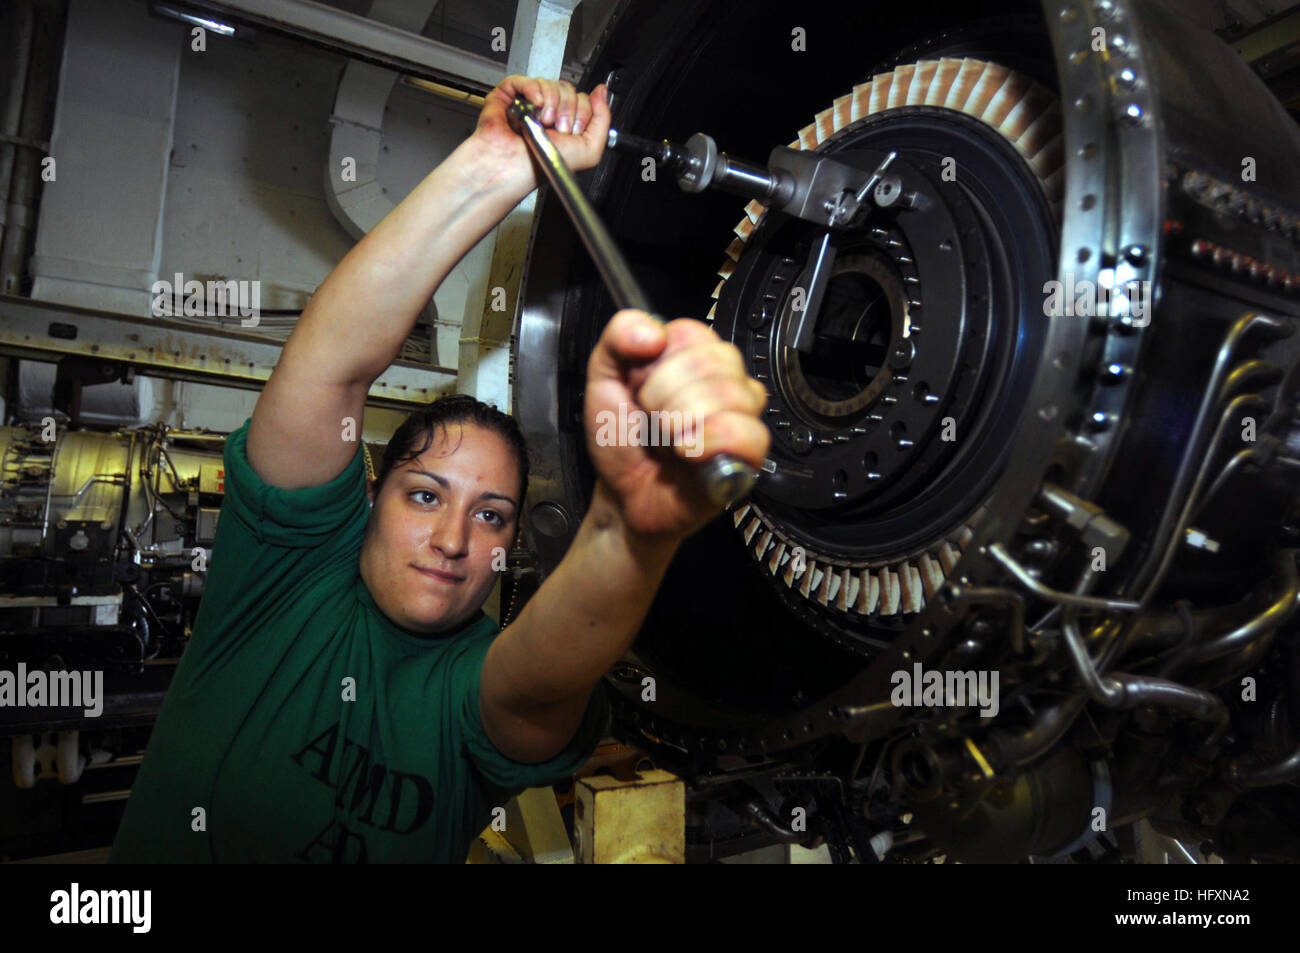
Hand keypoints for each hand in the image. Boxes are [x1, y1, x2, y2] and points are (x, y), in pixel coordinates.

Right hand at [471, 75, 610, 196]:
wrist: (515, 167)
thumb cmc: (544, 166)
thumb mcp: (589, 150)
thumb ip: (603, 120)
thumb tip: (602, 92)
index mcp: (566, 124)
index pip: (583, 99)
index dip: (582, 112)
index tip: (572, 131)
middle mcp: (548, 113)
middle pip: (568, 89)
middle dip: (567, 108)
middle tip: (558, 128)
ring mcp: (529, 104)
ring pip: (549, 83)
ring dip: (551, 101)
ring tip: (543, 121)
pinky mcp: (509, 96)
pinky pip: (524, 79)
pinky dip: (533, 88)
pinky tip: (533, 105)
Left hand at [584, 310, 770, 540]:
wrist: (622, 495)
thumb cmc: (621, 441)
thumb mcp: (603, 380)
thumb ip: (617, 338)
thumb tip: (652, 330)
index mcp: (693, 358)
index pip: (694, 332)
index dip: (659, 361)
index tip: (639, 388)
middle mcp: (723, 383)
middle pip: (716, 359)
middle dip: (667, 392)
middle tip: (651, 418)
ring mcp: (740, 417)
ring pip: (734, 393)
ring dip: (684, 419)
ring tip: (668, 439)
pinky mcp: (748, 456)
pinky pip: (749, 433)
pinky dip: (711, 441)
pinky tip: (688, 452)